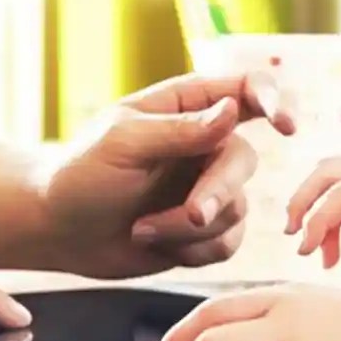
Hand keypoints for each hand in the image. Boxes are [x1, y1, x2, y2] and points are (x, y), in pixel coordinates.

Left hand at [41, 72, 295, 278]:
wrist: (56, 229)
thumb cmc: (79, 174)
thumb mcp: (122, 142)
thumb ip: (179, 130)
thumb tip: (232, 111)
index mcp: (185, 106)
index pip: (244, 90)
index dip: (272, 101)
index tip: (283, 126)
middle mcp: (203, 145)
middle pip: (243, 160)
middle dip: (218, 191)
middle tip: (191, 214)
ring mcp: (205, 188)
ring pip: (237, 209)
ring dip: (191, 228)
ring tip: (142, 228)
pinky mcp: (202, 231)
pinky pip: (228, 243)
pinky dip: (194, 250)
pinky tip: (154, 242)